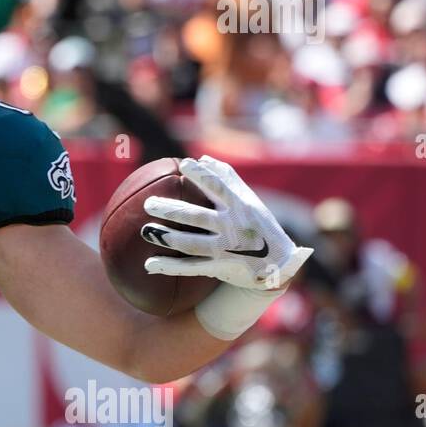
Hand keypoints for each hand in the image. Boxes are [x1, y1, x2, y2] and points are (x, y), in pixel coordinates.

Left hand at [140, 155, 312, 290]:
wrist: (280, 264)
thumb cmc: (259, 227)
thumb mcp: (250, 202)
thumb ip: (228, 180)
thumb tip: (203, 159)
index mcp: (241, 207)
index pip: (219, 187)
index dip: (201, 175)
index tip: (183, 166)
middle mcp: (234, 227)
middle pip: (198, 217)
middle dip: (172, 210)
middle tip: (148, 204)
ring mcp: (227, 249)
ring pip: (192, 244)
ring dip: (167, 238)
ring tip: (146, 231)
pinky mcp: (221, 268)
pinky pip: (192, 268)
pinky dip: (170, 267)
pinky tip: (149, 265)